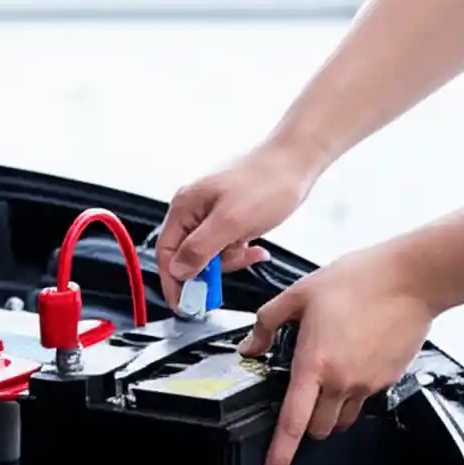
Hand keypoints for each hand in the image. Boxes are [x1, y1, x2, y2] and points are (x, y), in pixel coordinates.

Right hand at [156, 143, 318, 307]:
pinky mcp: (231, 214)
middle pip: (186, 254)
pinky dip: (240, 251)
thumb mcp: (231, 222)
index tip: (183, 305)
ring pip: (209, 252)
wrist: (297, 159)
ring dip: (228, 261)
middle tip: (219, 291)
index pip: (166, 253)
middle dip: (204, 274)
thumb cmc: (267, 181)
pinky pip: (226, 243)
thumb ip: (200, 249)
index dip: (172, 282)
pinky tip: (256, 247)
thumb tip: (178, 270)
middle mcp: (194, 208)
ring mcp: (212, 211)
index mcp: (185, 206)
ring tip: (249, 255)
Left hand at [237, 244, 437, 464]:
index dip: (279, 454)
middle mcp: (342, 381)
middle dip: (307, 422)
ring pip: (342, 418)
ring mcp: (368, 384)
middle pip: (318, 429)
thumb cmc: (360, 280)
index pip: (292, 423)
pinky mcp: (388, 379)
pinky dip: (353, 391)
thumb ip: (267, 322)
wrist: (411, 278)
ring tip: (329, 373)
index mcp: (315, 363)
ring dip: (330, 410)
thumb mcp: (299, 293)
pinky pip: (364, 399)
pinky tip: (352, 359)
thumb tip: (250, 345)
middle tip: (303, 395)